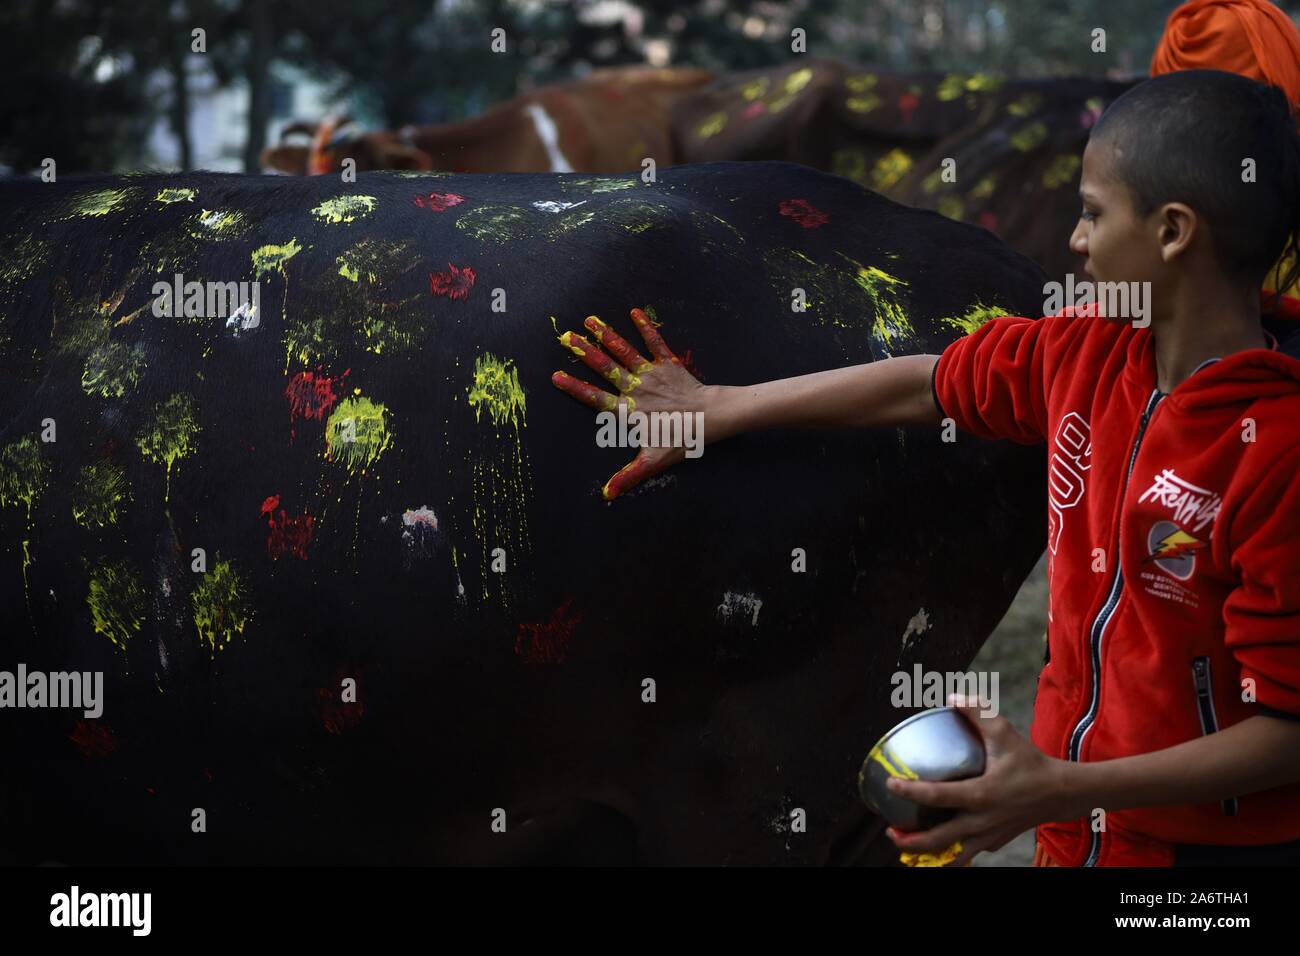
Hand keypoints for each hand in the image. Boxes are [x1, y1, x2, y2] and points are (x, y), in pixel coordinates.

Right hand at [551, 307, 708, 499]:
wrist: (711, 418)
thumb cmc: (682, 439)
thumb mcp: (653, 460)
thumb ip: (628, 475)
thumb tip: (607, 494)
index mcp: (628, 410)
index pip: (595, 398)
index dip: (575, 388)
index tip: (556, 376)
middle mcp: (636, 389)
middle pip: (605, 368)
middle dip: (584, 352)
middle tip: (566, 337)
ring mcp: (651, 374)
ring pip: (624, 352)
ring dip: (607, 335)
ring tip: (590, 320)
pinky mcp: (667, 364)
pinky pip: (655, 342)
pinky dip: (645, 327)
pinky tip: (634, 311)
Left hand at [884, 693, 1073, 866]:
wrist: (1060, 793)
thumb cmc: (1030, 762)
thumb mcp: (1004, 732)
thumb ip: (976, 712)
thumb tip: (951, 696)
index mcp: (980, 794)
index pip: (936, 796)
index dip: (909, 791)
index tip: (890, 783)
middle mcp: (981, 821)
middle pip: (937, 840)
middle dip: (909, 840)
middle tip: (890, 829)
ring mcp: (989, 836)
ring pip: (951, 855)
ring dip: (925, 854)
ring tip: (906, 843)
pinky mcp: (995, 842)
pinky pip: (967, 852)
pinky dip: (949, 851)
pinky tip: (936, 842)